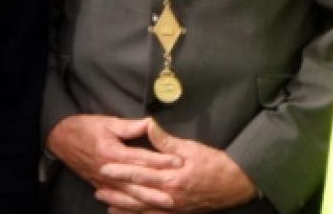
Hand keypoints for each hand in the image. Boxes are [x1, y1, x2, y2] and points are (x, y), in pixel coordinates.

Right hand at [47, 115, 180, 205]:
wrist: (61, 139)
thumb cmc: (84, 128)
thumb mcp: (108, 122)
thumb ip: (130, 126)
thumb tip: (150, 123)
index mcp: (112, 152)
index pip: (142, 158)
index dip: (161, 160)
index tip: (178, 162)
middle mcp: (109, 171)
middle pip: (138, 182)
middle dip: (158, 188)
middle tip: (177, 192)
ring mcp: (104, 182)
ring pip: (129, 195)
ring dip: (147, 201)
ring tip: (165, 205)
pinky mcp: (100, 186)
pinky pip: (118, 200)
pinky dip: (130, 206)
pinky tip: (142, 211)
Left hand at [96, 120, 257, 212]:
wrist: (236, 185)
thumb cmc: (215, 164)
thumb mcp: (191, 148)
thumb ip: (166, 141)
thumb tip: (149, 126)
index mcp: (172, 178)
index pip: (141, 173)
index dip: (121, 170)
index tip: (104, 166)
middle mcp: (170, 196)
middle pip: (137, 193)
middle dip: (116, 190)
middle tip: (97, 186)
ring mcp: (173, 207)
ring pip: (143, 208)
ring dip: (123, 205)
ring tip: (105, 201)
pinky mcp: (177, 212)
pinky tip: (126, 213)